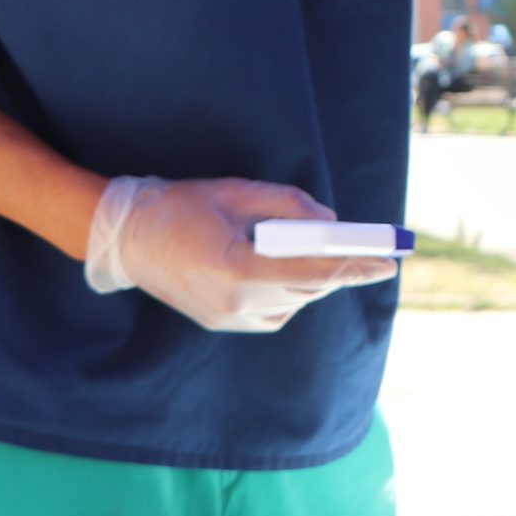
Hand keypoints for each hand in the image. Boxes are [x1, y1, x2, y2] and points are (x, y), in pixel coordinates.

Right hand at [84, 176, 398, 331]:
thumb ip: (290, 206)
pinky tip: (287, 271)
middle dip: (340, 269)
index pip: (314, 271)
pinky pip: (275, 312)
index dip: (355, 266)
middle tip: (370, 253)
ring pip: (295, 302)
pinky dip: (290, 293)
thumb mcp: (239, 192)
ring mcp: (227, 318)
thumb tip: (331, 225)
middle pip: (309, 288)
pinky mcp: (222, 323)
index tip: (389, 263)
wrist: (126, 236)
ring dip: (314, 279)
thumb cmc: (183, 205)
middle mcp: (235, 302)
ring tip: (327, 256)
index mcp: (238, 267)